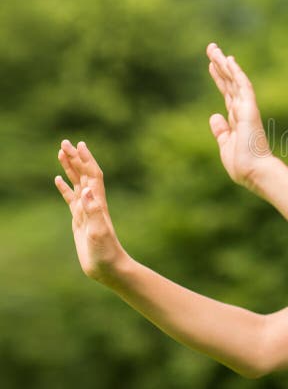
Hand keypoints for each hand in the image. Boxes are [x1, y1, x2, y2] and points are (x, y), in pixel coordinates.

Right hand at [55, 140, 128, 283]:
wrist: (108, 267)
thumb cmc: (105, 251)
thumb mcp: (98, 231)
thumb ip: (93, 211)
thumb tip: (87, 190)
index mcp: (98, 203)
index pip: (92, 175)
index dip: (86, 160)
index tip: (78, 144)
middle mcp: (93, 203)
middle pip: (83, 175)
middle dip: (75, 158)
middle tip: (64, 142)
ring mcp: (86, 211)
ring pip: (77, 184)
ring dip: (69, 168)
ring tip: (61, 153)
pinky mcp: (80, 220)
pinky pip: (70, 199)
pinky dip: (64, 188)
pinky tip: (57, 180)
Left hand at [206, 43, 271, 189]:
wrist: (255, 173)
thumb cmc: (242, 165)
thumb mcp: (225, 146)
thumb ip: (221, 131)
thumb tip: (214, 115)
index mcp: (236, 120)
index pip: (227, 93)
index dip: (220, 78)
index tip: (212, 64)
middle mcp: (242, 111)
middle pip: (229, 82)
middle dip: (220, 65)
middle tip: (212, 48)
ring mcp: (247, 109)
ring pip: (234, 81)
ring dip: (224, 64)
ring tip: (214, 49)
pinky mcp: (250, 109)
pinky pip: (243, 87)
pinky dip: (237, 73)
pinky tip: (230, 61)